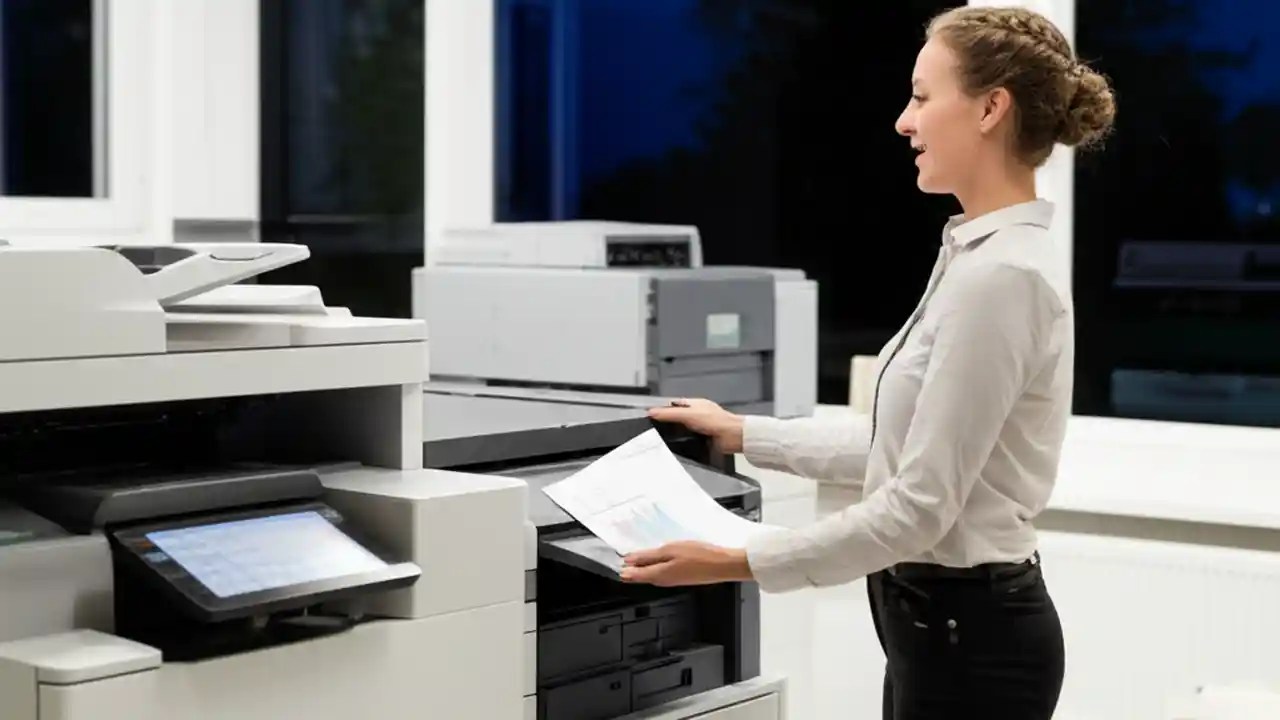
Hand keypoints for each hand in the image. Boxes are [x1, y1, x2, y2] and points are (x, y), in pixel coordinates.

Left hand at [620, 540, 752, 585]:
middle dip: (631, 567)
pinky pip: (663, 572)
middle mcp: (664, 580)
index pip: (632, 575)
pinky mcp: (682, 577)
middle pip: (641, 575)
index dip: (622, 568)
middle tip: (622, 558)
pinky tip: (658, 558)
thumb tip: (629, 560)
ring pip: (652, 574)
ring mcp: (674, 580)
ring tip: (636, 556)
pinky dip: (656, 565)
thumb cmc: (700, 555)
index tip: (613, 561)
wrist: (723, 564)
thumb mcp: (670, 550)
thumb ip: (648, 556)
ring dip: (643, 566)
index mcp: (658, 575)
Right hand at [647, 398, 744, 454]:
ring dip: (678, 435)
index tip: (652, 415)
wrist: (732, 437)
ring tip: (668, 438)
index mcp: (695, 404)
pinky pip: (690, 440)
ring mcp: (701, 427)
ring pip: (684, 430)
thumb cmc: (718, 421)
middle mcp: (698, 414)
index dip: (663, 409)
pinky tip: (682, 445)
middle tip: (658, 428)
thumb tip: (653, 412)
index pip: (674, 404)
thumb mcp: (689, 415)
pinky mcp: (704, 439)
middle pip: (678, 418)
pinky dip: (685, 443)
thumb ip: (670, 414)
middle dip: (669, 423)